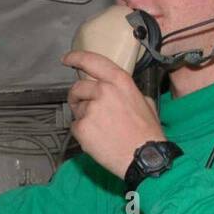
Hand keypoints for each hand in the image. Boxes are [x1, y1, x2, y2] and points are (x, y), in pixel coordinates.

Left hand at [62, 49, 165, 178]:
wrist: (144, 156)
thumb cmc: (147, 132)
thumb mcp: (144, 102)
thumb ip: (126, 92)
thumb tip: (117, 92)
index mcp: (119, 81)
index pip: (92, 61)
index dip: (76, 58)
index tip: (66, 59)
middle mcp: (103, 91)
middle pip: (78, 87)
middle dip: (78, 97)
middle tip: (86, 109)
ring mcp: (91, 109)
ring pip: (77, 109)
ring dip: (83, 116)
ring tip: (101, 129)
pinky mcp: (82, 127)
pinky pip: (75, 126)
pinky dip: (82, 133)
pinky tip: (97, 139)